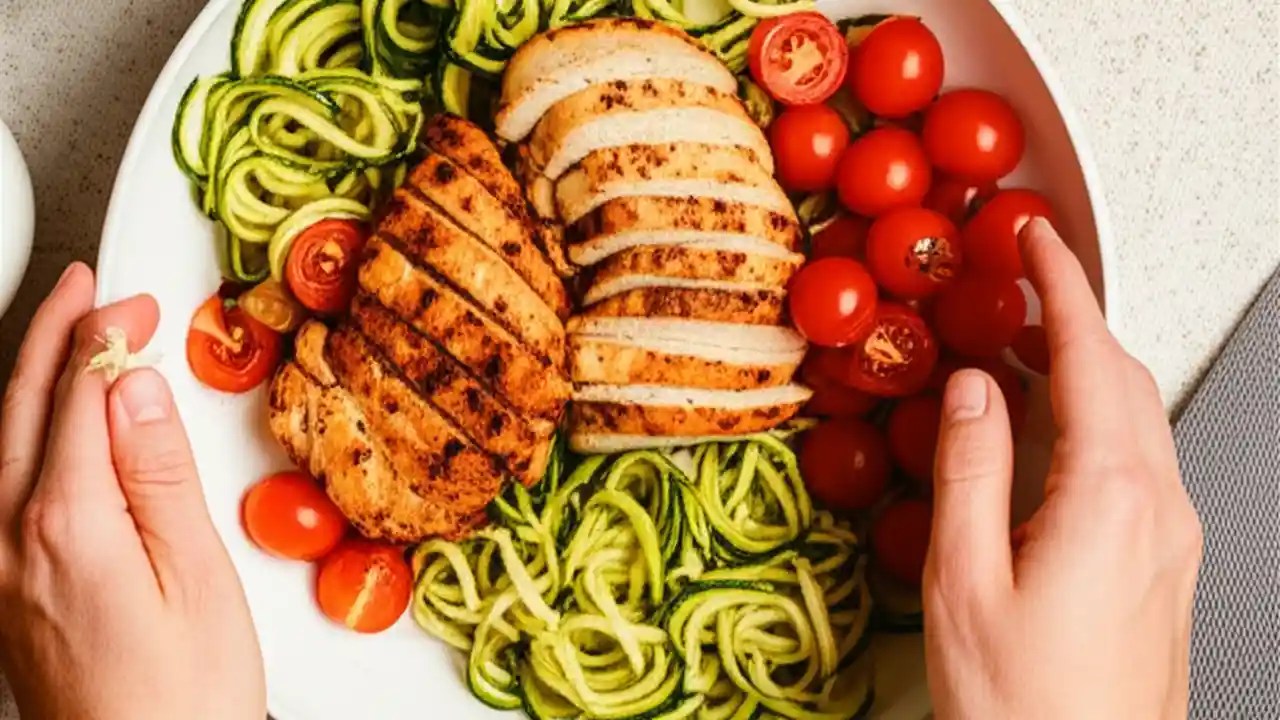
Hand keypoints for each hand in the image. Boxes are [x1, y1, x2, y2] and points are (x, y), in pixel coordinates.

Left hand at [0, 264, 264, 719]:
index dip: (105, 339)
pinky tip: (46, 427)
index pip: (80, 397)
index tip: (133, 307)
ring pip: (0, 444)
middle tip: (81, 289)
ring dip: (30, 379)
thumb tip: (137, 392)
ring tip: (61, 338)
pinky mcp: (5, 593)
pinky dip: (24, 433)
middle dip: (50, 338)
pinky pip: (2, 485)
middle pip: (22, 410)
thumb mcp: (198, 577)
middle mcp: (13, 542)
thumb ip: (161, 476)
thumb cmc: (184, 698)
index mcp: (68, 525)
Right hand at [924, 219, 1202, 718]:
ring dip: (1088, 370)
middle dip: (1076, 319)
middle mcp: (1159, 512)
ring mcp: (1171, 542)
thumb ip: (967, 473)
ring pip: (1140, 419)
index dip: (1062, 286)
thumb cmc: (1024, 706)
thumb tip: (973, 391)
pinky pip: (1140, 464)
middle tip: (1023, 287)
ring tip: (1028, 353)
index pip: (1091, 359)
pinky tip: (1053, 437)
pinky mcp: (1165, 568)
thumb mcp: (964, 582)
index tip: (1038, 239)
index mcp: (1111, 500)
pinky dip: (1097, 421)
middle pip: (1126, 379)